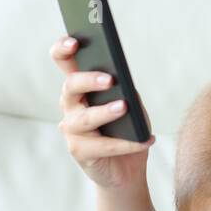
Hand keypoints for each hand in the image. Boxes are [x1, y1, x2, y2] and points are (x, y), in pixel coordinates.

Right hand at [51, 35, 154, 189]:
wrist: (127, 170)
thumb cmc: (128, 130)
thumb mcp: (132, 105)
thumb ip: (126, 92)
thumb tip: (123, 83)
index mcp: (81, 87)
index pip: (64, 62)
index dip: (63, 49)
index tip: (74, 41)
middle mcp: (71, 105)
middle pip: (70, 86)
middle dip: (88, 79)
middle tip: (109, 79)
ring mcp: (72, 130)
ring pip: (85, 117)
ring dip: (105, 112)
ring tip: (124, 107)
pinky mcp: (80, 152)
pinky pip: (103, 146)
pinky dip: (128, 143)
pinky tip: (147, 139)